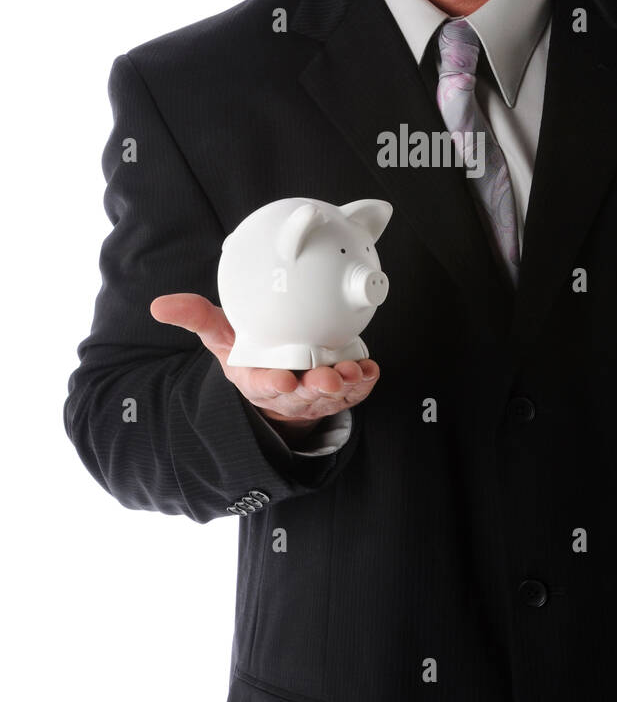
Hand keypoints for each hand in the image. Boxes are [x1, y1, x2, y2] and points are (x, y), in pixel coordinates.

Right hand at [150, 293, 378, 443]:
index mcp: (255, 379)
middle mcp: (286, 391)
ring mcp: (313, 395)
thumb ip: (197, 317)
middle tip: (328, 378)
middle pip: (301, 394)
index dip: (272, 384)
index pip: (262, 385)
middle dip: (315, 388)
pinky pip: (354, 392)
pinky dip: (364, 383)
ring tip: (354, 371)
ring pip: (330, 396)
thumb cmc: (248, 352)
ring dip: (344, 386)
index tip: (282, 380)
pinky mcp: (338, 392)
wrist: (276, 374)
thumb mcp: (221, 335)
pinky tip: (370, 370)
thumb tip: (160, 305)